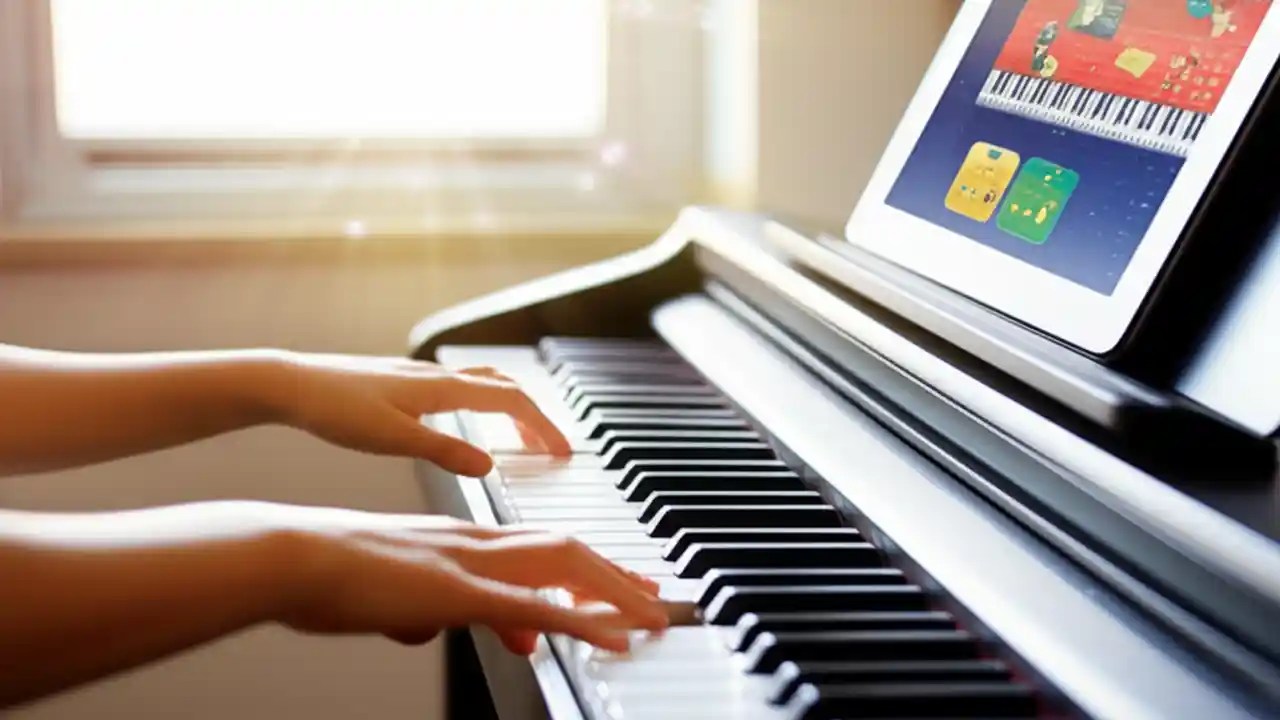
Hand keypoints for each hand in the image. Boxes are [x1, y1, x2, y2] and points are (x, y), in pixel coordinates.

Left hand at [270, 353, 569, 476]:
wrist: (289, 384)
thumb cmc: (335, 409)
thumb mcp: (394, 439)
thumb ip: (445, 453)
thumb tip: (491, 467)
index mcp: (443, 389)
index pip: (512, 402)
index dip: (543, 427)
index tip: (564, 452)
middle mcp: (437, 377)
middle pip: (505, 388)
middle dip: (535, 417)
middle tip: (551, 447)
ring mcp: (419, 377)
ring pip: (482, 384)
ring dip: (510, 406)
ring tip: (520, 434)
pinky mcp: (402, 382)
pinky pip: (459, 387)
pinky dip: (481, 403)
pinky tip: (465, 423)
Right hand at [272, 507, 665, 653]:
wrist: (293, 555)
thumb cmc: (330, 574)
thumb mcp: (388, 594)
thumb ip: (419, 605)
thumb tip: (432, 625)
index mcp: (460, 542)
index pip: (537, 546)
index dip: (583, 564)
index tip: (615, 580)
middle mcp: (474, 543)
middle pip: (564, 549)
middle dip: (614, 574)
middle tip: (652, 596)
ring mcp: (469, 564)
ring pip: (562, 568)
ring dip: (614, 592)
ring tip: (652, 616)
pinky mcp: (456, 591)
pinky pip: (532, 604)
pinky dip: (580, 619)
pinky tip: (613, 635)